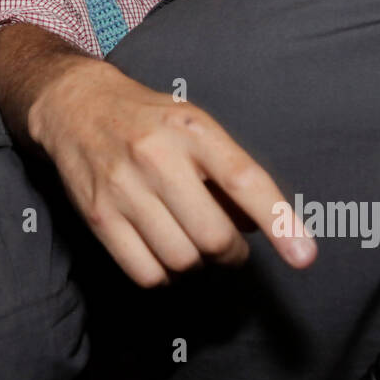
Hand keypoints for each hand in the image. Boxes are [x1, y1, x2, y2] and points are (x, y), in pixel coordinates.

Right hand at [28, 58, 315, 286]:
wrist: (75, 105)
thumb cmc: (148, 119)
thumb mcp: (195, 125)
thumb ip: (229, 171)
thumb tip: (261, 226)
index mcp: (192, 129)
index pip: (245, 180)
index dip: (279, 221)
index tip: (304, 255)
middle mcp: (157, 157)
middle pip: (213, 236)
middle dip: (231, 252)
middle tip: (227, 245)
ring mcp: (123, 188)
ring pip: (181, 260)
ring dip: (196, 264)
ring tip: (189, 241)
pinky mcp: (98, 216)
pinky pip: (145, 272)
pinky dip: (164, 274)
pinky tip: (162, 251)